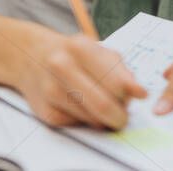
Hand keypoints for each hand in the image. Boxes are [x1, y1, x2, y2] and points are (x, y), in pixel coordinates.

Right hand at [16, 29, 146, 129]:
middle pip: (102, 104)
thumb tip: (140, 93)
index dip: (130, 96)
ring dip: (103, 120)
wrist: (31, 57)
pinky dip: (86, 121)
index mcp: (80, 47)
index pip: (116, 82)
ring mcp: (51, 90)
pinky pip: (77, 125)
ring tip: (102, 107)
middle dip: (119, 116)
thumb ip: (121, 71)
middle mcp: (61, 66)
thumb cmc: (73, 55)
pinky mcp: (45, 112)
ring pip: (91, 119)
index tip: (138, 99)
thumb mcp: (98, 52)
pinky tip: (82, 109)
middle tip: (123, 117)